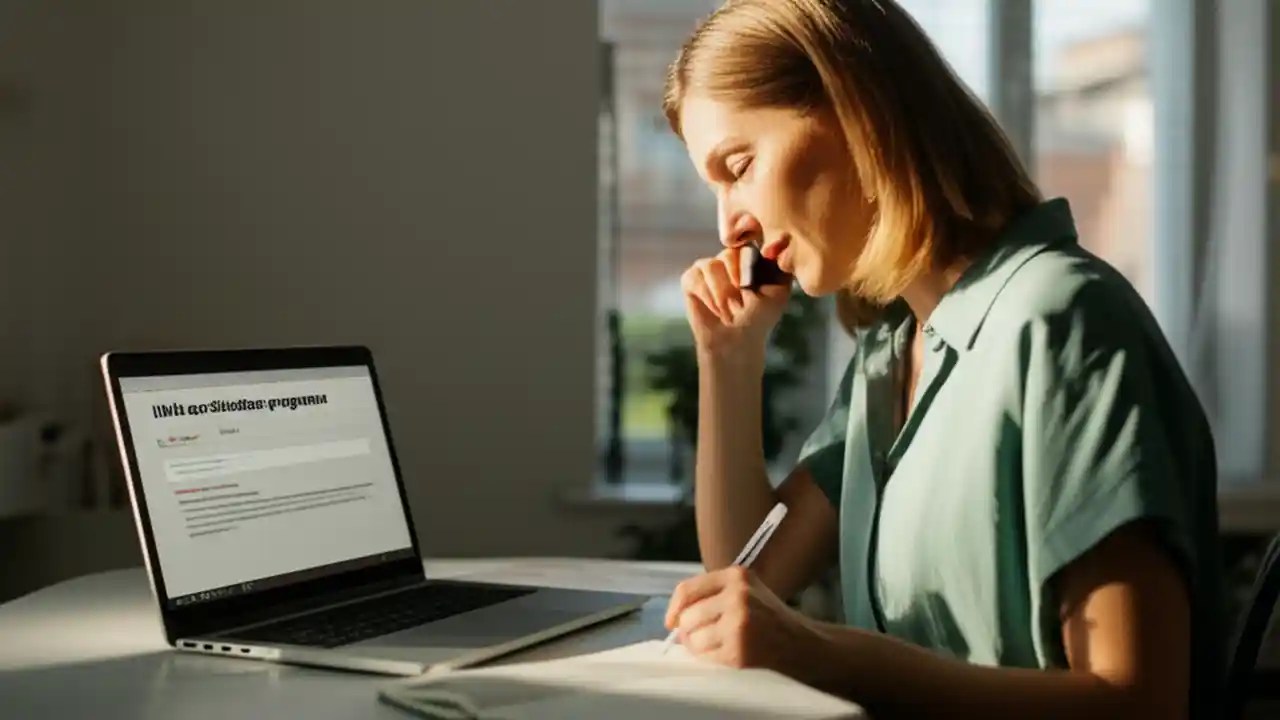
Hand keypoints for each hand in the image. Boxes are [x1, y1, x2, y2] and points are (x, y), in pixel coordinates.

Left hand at [664, 566, 824, 675]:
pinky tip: (723, 655)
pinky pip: (706, 656)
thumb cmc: (768, 617)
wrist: (800, 643)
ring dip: (697, 647)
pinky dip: (709, 658)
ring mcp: (739, 624)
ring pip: (694, 638)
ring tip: (713, 646)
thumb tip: (675, 617)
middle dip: (688, 631)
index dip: (674, 608)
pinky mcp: (739, 650)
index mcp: (736, 576)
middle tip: (698, 638)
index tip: (671, 622)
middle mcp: (737, 596)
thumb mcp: (746, 590)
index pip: (687, 590)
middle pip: (688, 616)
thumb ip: (714, 593)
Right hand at [681, 248, 790, 359]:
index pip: (748, 243)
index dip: (748, 267)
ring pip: (712, 266)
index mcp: (750, 254)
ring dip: (723, 294)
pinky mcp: (691, 278)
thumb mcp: (779, 291)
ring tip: (730, 311)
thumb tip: (780, 238)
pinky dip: (708, 298)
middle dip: (737, 283)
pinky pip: (696, 279)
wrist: (736, 340)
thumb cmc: (759, 316)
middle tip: (742, 304)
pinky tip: (717, 310)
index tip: (751, 288)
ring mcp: (708, 265)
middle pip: (729, 253)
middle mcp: (729, 256)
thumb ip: (781, 265)